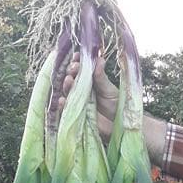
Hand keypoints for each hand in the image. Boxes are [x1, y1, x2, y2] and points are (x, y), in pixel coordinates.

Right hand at [59, 50, 166, 164]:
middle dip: (71, 71)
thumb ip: (101, 77)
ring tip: (69, 80)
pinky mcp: (76, 114)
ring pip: (67, 91)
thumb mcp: (109, 90)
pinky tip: (62, 100)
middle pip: (72, 77)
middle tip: (74, 68)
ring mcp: (78, 101)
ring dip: (66, 85)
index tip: (77, 56)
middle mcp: (83, 89)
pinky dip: (62, 104)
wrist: (120, 126)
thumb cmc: (116, 105)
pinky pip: (65, 109)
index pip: (81, 67)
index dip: (77, 61)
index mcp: (91, 79)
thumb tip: (99, 59)